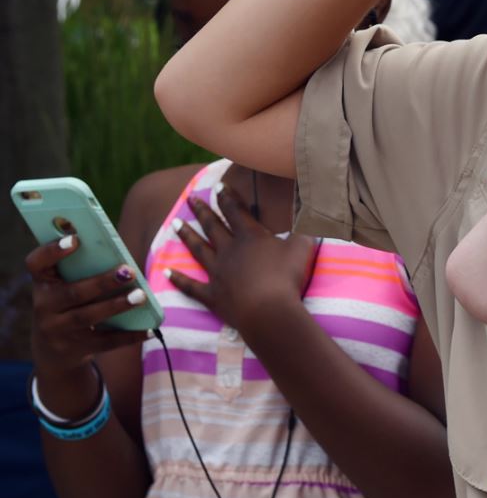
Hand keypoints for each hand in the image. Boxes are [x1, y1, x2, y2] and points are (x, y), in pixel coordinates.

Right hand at [27, 235, 148, 385]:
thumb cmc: (67, 306)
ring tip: (141, 296)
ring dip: (117, 306)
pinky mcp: (74, 349)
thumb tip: (119, 253)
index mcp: (43, 284)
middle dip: (103, 282)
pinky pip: (104, 342)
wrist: (52, 352)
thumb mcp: (64, 288)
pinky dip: (128, 336)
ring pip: (88, 317)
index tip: (76, 239)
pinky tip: (148, 330)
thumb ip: (81, 269)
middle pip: (74, 293)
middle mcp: (44, 307)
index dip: (52, 251)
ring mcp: (57, 330)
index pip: (36, 263)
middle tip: (129, 271)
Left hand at [167, 188, 315, 337]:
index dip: (227, 197)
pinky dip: (178, 279)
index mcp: (250, 236)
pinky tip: (166, 271)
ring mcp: (217, 273)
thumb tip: (310, 217)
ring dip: (187, 236)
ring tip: (175, 224)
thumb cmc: (288, 276)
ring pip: (198, 250)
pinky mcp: (212, 295)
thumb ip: (303, 231)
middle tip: (191, 198)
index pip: (235, 211)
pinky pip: (191, 286)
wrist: (269, 311)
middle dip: (202, 210)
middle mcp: (229, 250)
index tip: (218, 186)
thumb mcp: (304, 247)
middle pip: (212, 226)